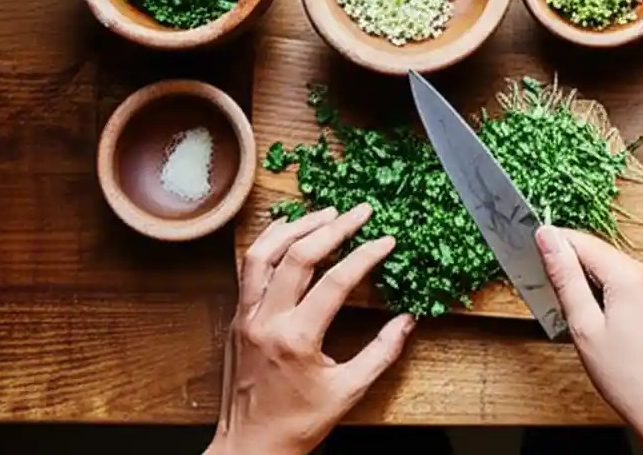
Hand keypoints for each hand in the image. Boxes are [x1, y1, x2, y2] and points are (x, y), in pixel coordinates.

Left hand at [206, 204, 414, 454]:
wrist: (250, 448)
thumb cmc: (299, 425)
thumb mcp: (349, 392)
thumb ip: (381, 353)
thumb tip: (407, 321)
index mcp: (296, 339)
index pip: (335, 281)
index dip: (365, 256)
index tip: (386, 240)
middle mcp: (266, 321)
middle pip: (297, 256)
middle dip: (332, 227)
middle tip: (360, 211)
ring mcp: (245, 317)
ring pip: (262, 254)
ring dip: (295, 227)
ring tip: (324, 212)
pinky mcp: (236, 319)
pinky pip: (248, 270)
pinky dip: (268, 244)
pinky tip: (286, 233)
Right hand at [536, 226, 642, 454]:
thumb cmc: (632, 382)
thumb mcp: (585, 328)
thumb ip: (565, 278)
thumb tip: (548, 238)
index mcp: (633, 278)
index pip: (586, 244)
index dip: (560, 244)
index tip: (541, 244)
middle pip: (612, 263)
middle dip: (589, 280)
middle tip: (576, 313)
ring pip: (634, 281)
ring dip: (615, 295)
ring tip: (610, 336)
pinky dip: (639, 309)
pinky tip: (635, 340)